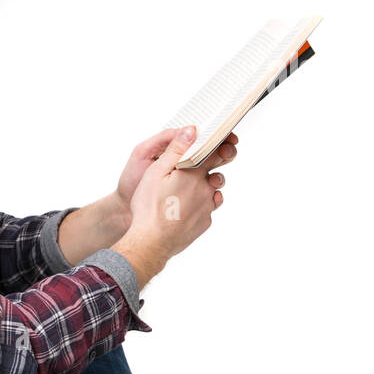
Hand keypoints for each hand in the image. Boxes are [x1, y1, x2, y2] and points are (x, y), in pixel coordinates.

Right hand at [110, 126, 237, 288]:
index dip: (220, 144)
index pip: (216, 152)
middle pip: (217, 172)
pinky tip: (185, 207)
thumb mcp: (156, 172)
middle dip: (216, 166)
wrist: (151, 242)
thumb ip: (176, 150)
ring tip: (189, 189)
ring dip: (207, 187)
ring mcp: (207, 207)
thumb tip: (192, 131)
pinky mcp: (204, 222)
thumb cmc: (149, 207)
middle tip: (207, 163)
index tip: (223, 140)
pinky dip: (201, 205)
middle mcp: (206, 189)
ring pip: (214, 192)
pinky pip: (207, 209)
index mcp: (194, 173)